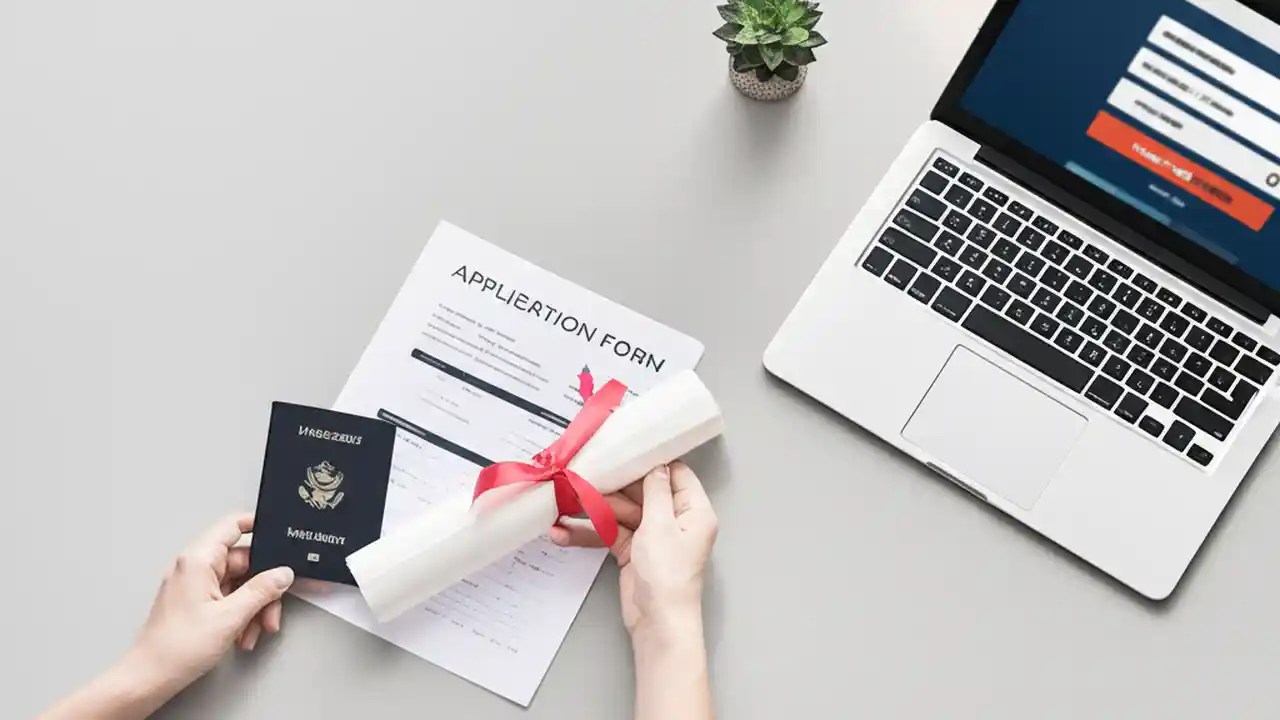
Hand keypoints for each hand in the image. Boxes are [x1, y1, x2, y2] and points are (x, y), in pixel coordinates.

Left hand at [129, 513, 293, 691]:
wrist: (149, 677)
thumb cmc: (177, 648)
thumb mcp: (230, 617)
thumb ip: (261, 591)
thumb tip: (282, 574)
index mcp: (197, 560)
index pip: (233, 525)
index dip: (258, 525)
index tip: (280, 535)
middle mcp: (193, 567)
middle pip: (243, 562)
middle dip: (262, 587)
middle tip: (273, 607)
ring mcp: (193, 585)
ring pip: (238, 583)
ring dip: (253, 606)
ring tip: (256, 630)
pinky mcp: (194, 601)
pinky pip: (227, 598)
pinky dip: (240, 614)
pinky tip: (243, 634)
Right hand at [550, 462, 717, 639]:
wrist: (657, 623)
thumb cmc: (668, 574)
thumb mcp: (660, 525)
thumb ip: (655, 491)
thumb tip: (655, 464)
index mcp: (692, 510)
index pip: (674, 474)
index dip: (650, 461)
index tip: (624, 448)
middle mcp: (674, 520)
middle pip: (641, 491)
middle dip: (610, 485)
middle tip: (581, 472)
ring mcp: (652, 536)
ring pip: (620, 512)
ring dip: (591, 510)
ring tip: (561, 501)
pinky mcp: (632, 551)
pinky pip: (609, 533)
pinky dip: (588, 533)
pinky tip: (562, 531)